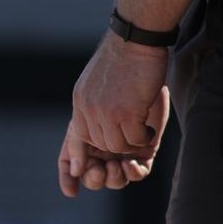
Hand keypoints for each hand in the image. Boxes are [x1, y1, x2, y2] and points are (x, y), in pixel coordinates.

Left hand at [58, 33, 172, 197]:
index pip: (74, 142)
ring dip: (132, 145)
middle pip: (100, 148)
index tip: (73, 184)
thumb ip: (95, 107)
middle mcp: (87, 111)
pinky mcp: (125, 114)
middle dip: (116, 153)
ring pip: (117, 147)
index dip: (74, 165)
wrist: (136, 39)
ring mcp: (105, 113)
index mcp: (79, 104)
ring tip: (142, 132)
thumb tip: (99, 137)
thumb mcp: (100, 85)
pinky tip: (149, 129)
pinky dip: (144, 140)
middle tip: (131, 147)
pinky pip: (134, 142)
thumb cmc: (125, 59)